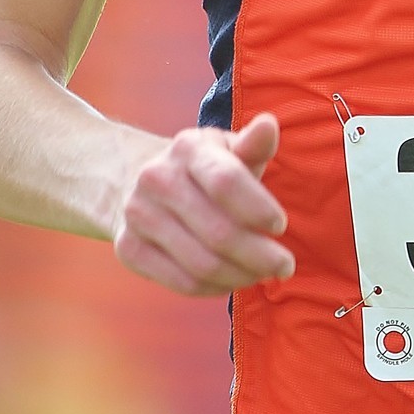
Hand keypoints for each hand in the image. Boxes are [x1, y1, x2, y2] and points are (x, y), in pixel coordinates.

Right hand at [113, 111, 294, 295]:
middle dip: (259, 255)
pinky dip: (215, 289)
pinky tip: (233, 281)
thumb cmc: (201, 168)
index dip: (258, 208)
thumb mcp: (227, 149)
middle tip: (284, 266)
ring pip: (201, 263)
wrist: (134, 180)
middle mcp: (157, 179)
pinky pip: (181, 282)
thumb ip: (252, 145)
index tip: (280, 225)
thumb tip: (268, 125)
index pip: (226, 181)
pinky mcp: (128, 249)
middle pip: (218, 231)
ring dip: (241, 276)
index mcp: (187, 148)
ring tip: (262, 274)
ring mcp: (138, 215)